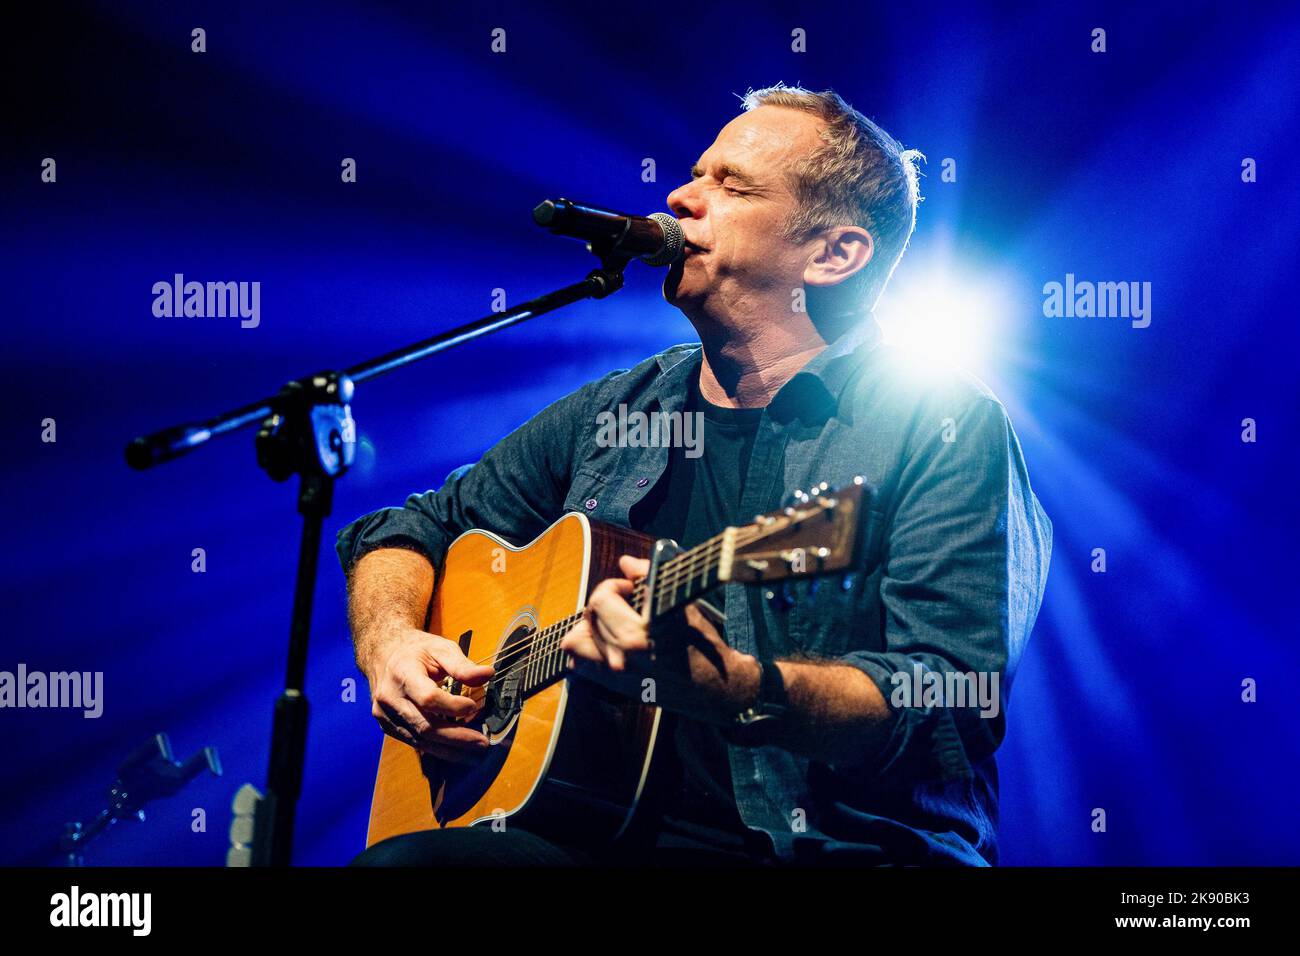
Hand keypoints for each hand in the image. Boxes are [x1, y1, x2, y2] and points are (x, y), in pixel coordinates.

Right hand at [365, 627, 495, 762]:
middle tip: (482, 743)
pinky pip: (413, 742)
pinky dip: (436, 748)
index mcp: (403, 673)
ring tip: (474, 754)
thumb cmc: (415, 650)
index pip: (428, 698)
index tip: (474, 706)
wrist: (383, 655)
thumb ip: (462, 665)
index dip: (453, 706)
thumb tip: (488, 675)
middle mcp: (390, 698)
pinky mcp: (387, 725)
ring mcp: (385, 715)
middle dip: (456, 738)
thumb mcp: (440, 648)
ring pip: (419, 740)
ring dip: (449, 750)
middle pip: (425, 726)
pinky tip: (455, 751)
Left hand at [560, 555, 760, 712]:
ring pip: (574, 643)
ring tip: (610, 622)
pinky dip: (587, 650)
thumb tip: (625, 562)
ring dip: (588, 627)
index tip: (631, 588)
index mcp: (637, 637)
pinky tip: (607, 642)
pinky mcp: (614, 688)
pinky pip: (580, 665)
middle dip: (604, 603)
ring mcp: (615, 676)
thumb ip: (649, 577)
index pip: (600, 600)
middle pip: (588, 617)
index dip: (613, 586)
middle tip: (625, 603)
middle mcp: (621, 659)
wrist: (714, 687)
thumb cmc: (702, 643)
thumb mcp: (681, 604)